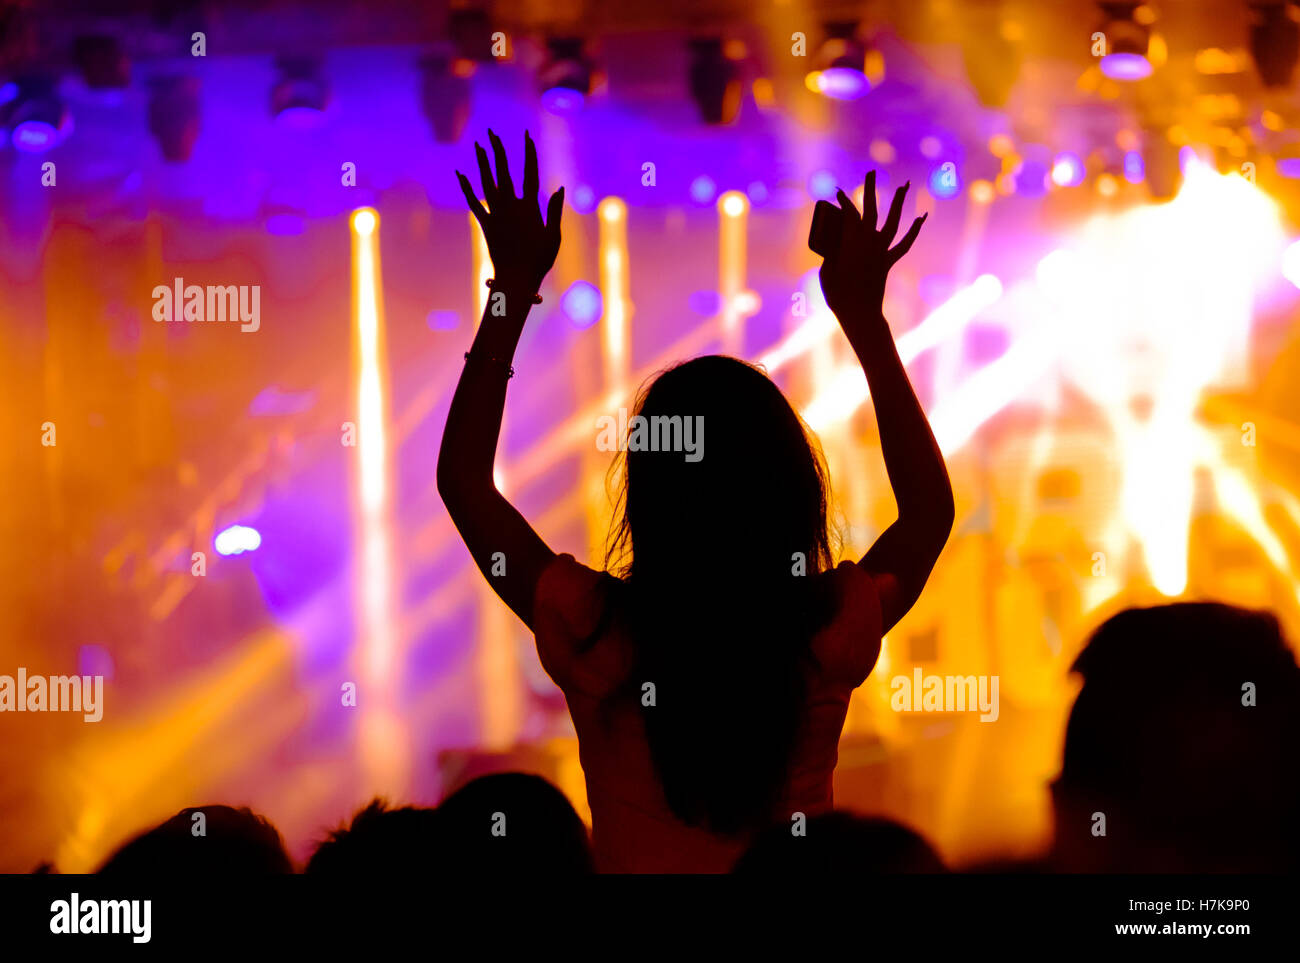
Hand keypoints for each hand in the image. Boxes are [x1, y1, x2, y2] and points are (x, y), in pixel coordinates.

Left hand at [456, 129, 563, 292]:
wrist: (516, 280)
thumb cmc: (539, 261)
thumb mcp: (554, 237)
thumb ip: (555, 211)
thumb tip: (560, 188)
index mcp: (530, 207)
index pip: (530, 173)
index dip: (529, 153)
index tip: (527, 136)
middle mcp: (511, 206)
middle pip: (503, 172)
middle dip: (498, 150)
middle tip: (492, 132)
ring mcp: (496, 214)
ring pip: (486, 182)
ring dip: (482, 162)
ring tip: (477, 145)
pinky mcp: (485, 224)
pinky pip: (474, 203)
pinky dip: (466, 188)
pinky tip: (459, 173)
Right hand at [818, 171, 925, 327]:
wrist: (859, 314)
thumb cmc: (837, 295)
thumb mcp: (826, 270)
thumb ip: (831, 252)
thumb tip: (835, 242)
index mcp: (851, 243)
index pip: (849, 214)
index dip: (843, 200)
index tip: (838, 192)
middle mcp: (869, 243)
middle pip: (871, 210)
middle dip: (870, 189)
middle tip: (871, 172)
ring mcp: (881, 251)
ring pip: (893, 222)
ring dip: (899, 203)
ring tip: (905, 186)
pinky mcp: (888, 261)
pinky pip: (904, 244)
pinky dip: (914, 231)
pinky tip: (921, 217)